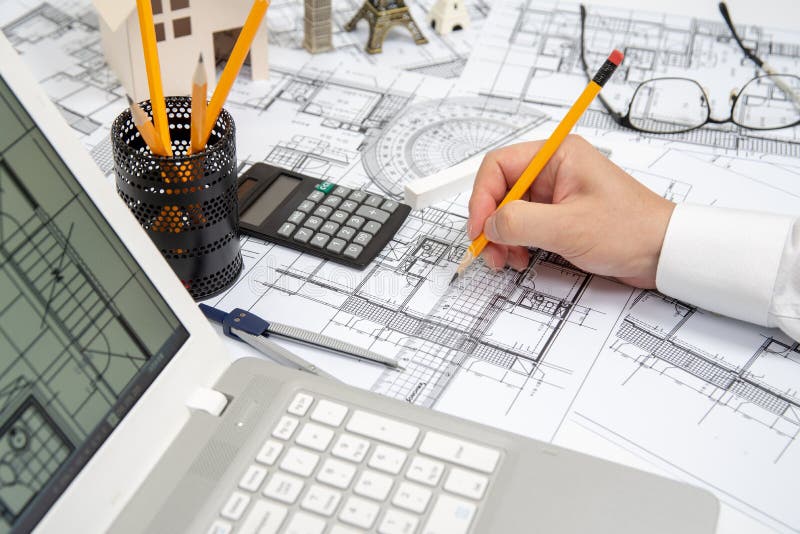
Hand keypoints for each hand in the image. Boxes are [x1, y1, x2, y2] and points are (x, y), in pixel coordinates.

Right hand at [467, 135, 674, 287]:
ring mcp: (556, 193)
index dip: (481, 198)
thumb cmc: (630, 230)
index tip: (479, 229)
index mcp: (557, 155)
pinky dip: (516, 243)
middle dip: (491, 223)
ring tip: (508, 260)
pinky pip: (524, 225)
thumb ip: (520, 223)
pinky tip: (522, 258)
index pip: (498, 166)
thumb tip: (488, 226)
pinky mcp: (559, 215)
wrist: (663, 253)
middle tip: (490, 252)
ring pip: (509, 211)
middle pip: (500, 190)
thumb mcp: (568, 227)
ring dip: (502, 237)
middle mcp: (553, 169)